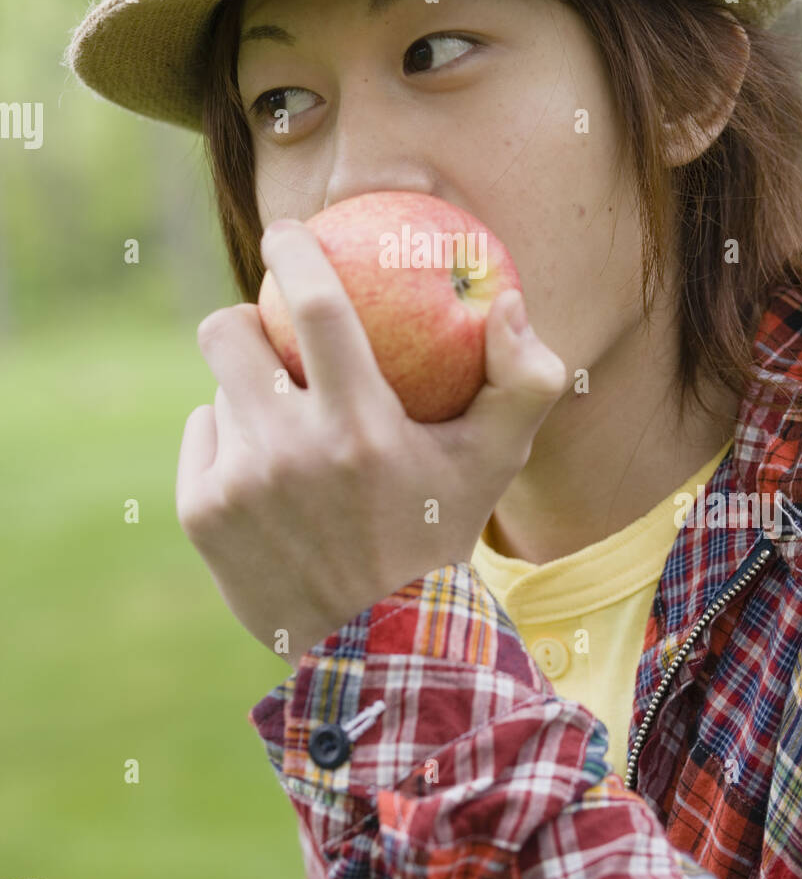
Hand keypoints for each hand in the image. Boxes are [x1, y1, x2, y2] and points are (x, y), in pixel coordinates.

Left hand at [176, 219, 567, 667]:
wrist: (376, 648)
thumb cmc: (440, 535)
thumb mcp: (495, 463)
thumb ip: (522, 380)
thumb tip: (509, 300)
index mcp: (363, 427)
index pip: (314, 304)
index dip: (294, 251)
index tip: (288, 231)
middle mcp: (290, 450)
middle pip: (226, 332)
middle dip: (241, 318)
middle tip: (269, 337)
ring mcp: (238, 484)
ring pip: (219, 390)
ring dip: (248, 393)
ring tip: (287, 429)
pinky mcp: (202, 514)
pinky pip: (203, 439)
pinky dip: (228, 443)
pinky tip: (264, 476)